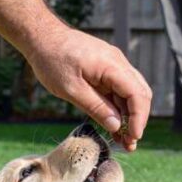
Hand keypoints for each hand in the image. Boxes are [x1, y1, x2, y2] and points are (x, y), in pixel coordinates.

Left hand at [27, 26, 151, 151]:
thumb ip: (95, 107)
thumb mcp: (71, 89)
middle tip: (129, 144)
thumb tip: (116, 126)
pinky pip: (118, 91)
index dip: (138, 118)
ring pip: (130, 95)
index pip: (137, 94)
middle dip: (137, 120)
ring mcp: (113, 66)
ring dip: (128, 117)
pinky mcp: (106, 71)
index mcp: (112, 65)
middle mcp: (118, 63)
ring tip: (123, 141)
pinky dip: (118, 109)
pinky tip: (114, 127)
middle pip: (139, 94)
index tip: (133, 137)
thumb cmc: (52, 60)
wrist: (42, 37)